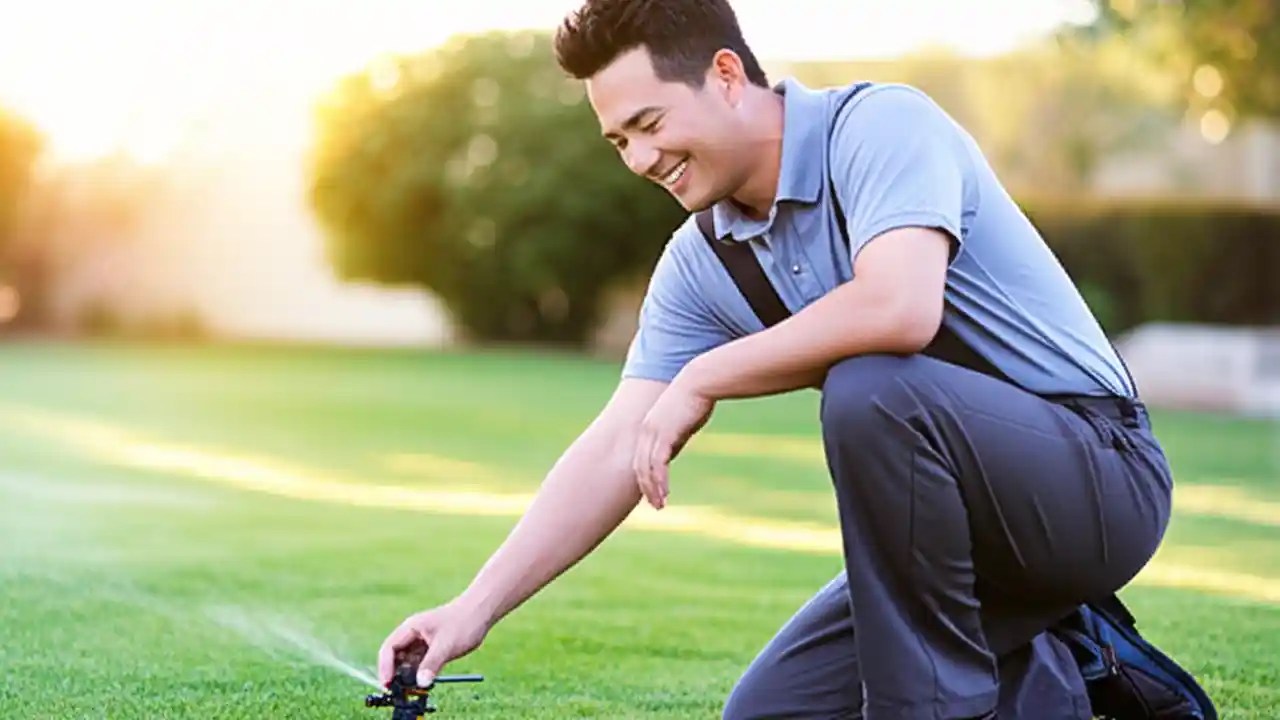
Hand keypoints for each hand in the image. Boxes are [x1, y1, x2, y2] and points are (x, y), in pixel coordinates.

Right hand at [377, 599, 490, 687]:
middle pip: (395, 656)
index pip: (389, 648)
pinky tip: (425, 681)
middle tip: (399, 690)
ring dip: (407, 674)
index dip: (385, 667)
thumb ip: (432, 664)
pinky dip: (419, 672)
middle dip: (395, 673)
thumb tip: (421, 683)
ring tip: (413, 687)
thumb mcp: (446, 645)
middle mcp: (413, 634)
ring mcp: (421, 640)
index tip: (388, 683)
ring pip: (407, 661)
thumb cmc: (463, 622)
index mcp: (411, 628)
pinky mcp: (431, 647)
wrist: (481, 612)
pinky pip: (419, 662)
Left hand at [632, 377, 714, 509]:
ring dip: (653, 489)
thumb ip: (674, 437)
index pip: (640, 459)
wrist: (700, 382)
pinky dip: (660, 480)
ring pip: (647, 468)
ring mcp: (653, 433)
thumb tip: (671, 452)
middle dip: (646, 489)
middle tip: (655, 506)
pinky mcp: (664, 434)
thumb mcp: (681, 423)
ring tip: (661, 505)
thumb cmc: (694, 400)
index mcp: (648, 429)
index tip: (652, 494)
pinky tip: (666, 493)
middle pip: (639, 467)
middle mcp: (646, 431)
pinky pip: (658, 463)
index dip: (645, 479)